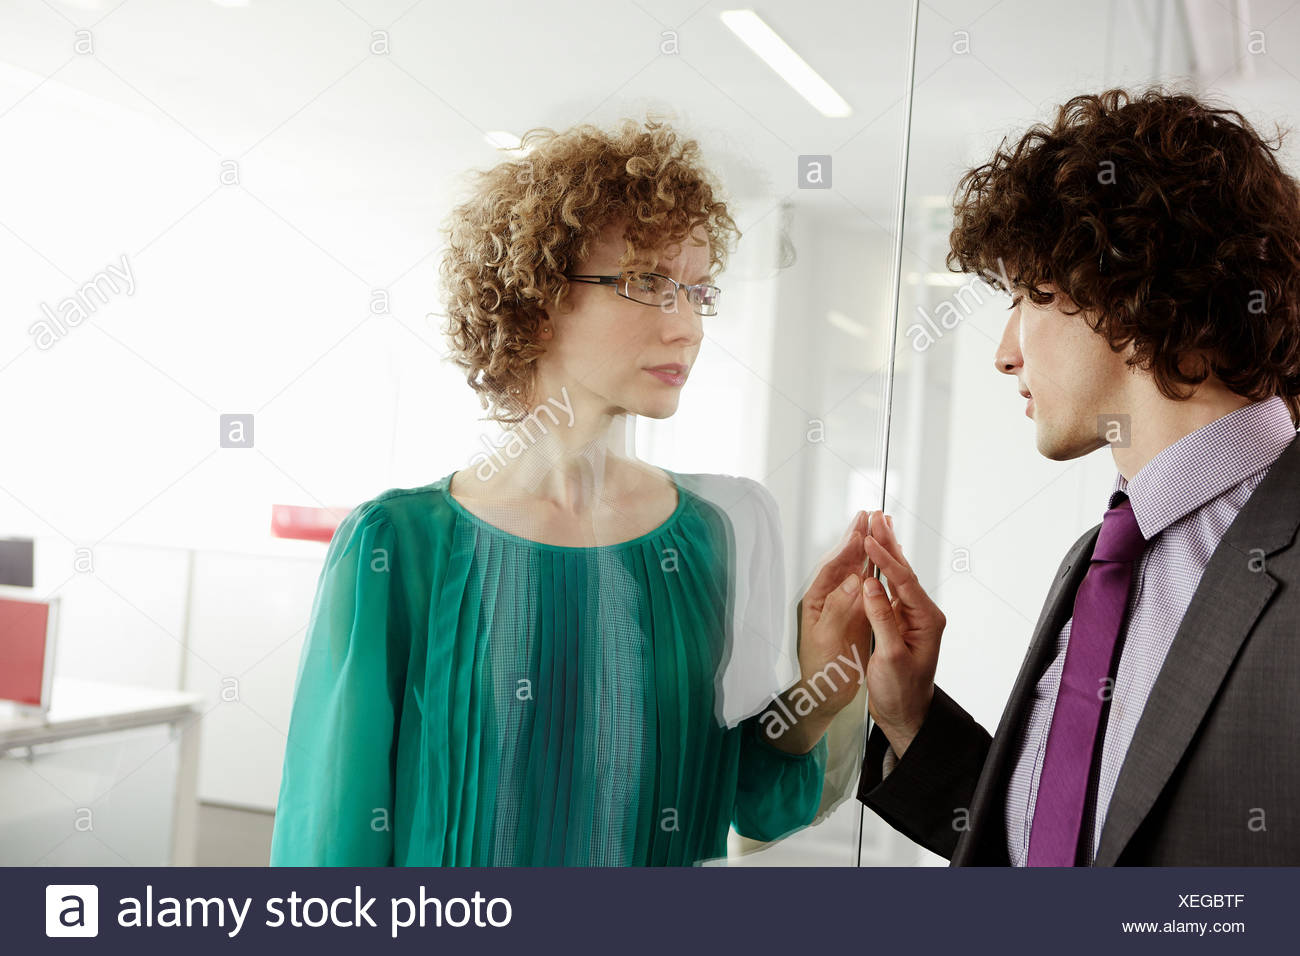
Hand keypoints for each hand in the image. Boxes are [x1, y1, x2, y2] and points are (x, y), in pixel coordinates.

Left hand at [786, 512, 872, 723]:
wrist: (826, 695)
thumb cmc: (820, 671)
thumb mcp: (825, 640)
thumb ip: (836, 609)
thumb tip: (851, 581)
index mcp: (817, 601)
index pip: (832, 567)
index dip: (846, 547)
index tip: (859, 529)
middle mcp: (831, 598)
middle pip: (845, 562)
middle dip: (857, 538)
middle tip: (870, 514)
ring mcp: (845, 605)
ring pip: (858, 570)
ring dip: (869, 549)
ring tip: (880, 527)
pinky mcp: (858, 615)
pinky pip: (868, 587)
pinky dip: (877, 570)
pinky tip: (886, 559)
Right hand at [861, 511, 944, 757]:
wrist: (905, 714)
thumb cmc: (901, 692)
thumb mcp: (889, 656)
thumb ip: (881, 618)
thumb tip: (870, 584)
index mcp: (926, 620)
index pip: (903, 581)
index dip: (885, 559)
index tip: (869, 539)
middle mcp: (922, 615)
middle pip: (903, 572)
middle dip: (888, 544)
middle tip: (876, 518)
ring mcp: (911, 618)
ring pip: (896, 578)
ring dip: (885, 552)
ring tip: (876, 527)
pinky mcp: (899, 623)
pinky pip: (888, 591)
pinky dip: (879, 572)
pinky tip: (874, 558)